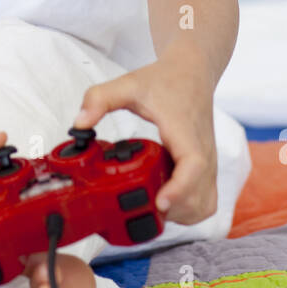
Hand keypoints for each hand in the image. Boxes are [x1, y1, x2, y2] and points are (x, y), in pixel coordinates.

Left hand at [71, 51, 217, 224]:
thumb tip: (78, 124)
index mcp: (185, 133)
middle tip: (140, 201)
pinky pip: (205, 202)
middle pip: (197, 197)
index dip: (178, 190)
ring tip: (150, 201)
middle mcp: (203, 153)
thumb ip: (100, 99)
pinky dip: (187, 210)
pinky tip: (164, 200)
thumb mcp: (128, 84)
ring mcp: (208, 164)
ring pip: (203, 205)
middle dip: (169, 209)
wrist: (192, 74)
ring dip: (179, 213)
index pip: (193, 168)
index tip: (159, 202)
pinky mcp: (207, 171)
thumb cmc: (164, 81)